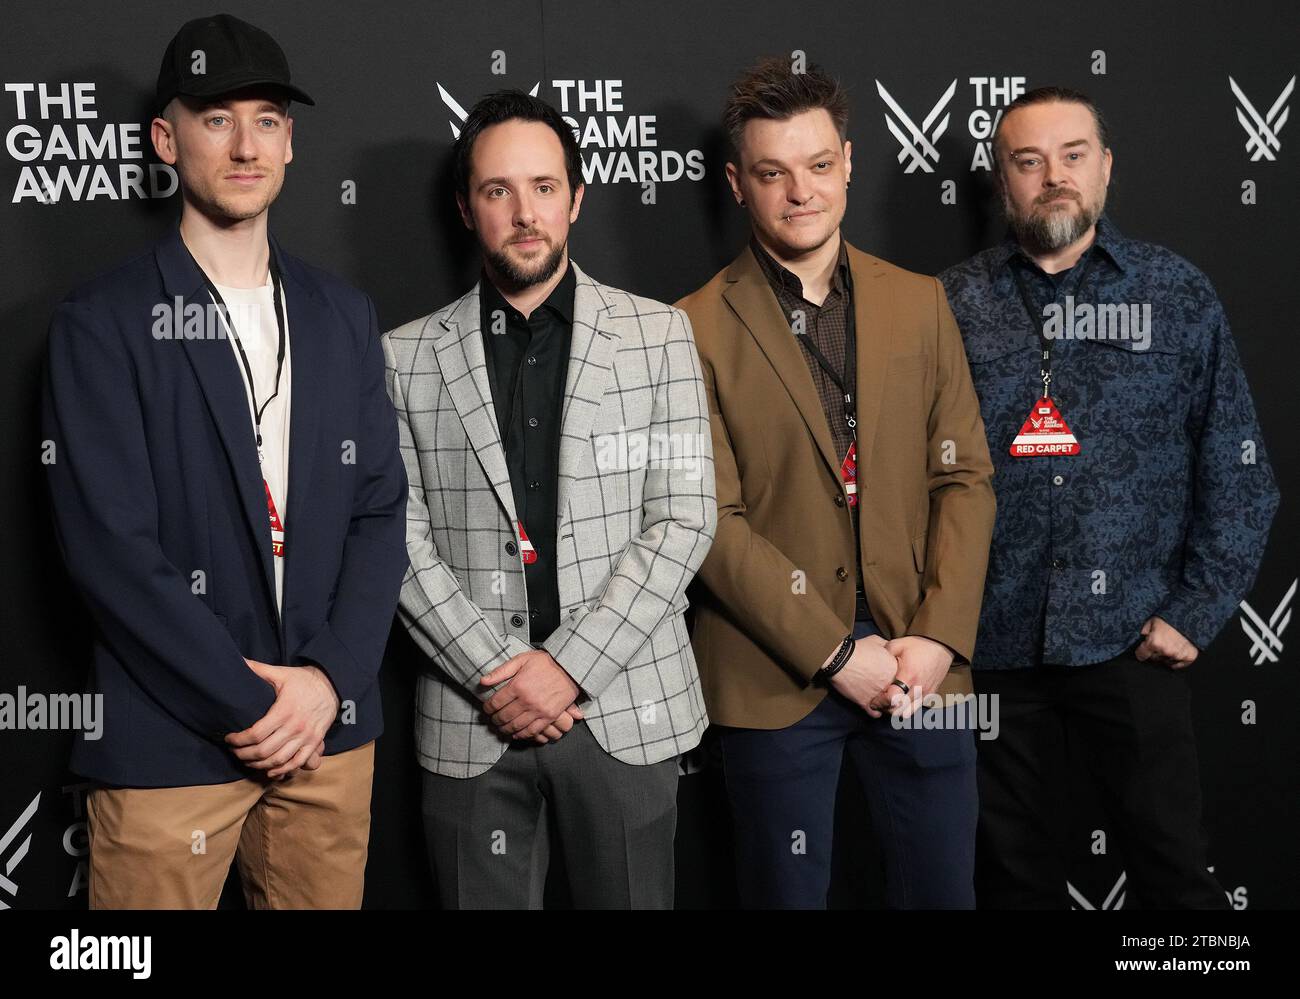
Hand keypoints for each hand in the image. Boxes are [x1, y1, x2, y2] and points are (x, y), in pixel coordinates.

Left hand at [225, 660, 340, 778]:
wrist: (333, 685)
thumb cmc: (303, 680)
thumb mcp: (281, 673)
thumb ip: (258, 669)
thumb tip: (237, 661)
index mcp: (284, 710)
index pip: (255, 734)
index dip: (238, 740)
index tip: (229, 739)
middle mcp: (295, 727)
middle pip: (263, 751)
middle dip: (244, 755)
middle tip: (234, 752)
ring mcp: (306, 737)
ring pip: (278, 760)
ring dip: (259, 764)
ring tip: (247, 760)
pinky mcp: (315, 742)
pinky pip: (297, 762)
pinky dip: (282, 770)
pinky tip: (270, 771)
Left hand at [480, 650, 580, 739]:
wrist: (570, 668)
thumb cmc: (546, 662)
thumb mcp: (522, 659)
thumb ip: (501, 671)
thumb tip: (482, 681)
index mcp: (518, 685)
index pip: (495, 703)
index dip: (488, 708)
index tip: (486, 709)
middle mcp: (526, 700)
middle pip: (504, 716)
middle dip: (495, 720)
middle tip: (492, 720)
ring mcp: (538, 710)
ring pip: (515, 726)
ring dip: (505, 729)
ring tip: (501, 728)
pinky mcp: (549, 716)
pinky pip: (531, 731)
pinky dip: (521, 735)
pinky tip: (515, 733)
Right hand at [828, 635, 899, 717]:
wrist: (840, 659)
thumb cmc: (858, 649)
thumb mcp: (876, 641)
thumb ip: (887, 647)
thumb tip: (889, 649)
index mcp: (895, 670)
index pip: (904, 680)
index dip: (898, 680)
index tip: (892, 679)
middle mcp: (890, 685)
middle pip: (899, 696)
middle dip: (894, 694)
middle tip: (886, 691)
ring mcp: (879, 696)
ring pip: (889, 707)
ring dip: (885, 705)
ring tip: (880, 701)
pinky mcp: (866, 704)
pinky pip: (876, 714)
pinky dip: (874, 712)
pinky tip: (871, 707)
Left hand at [869, 636, 954, 717]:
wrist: (941, 645)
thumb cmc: (918, 645)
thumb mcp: (898, 645)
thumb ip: (883, 654)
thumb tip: (871, 661)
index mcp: (909, 676)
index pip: (893, 698)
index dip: (881, 701)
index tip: (874, 699)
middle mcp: (919, 687)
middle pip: (900, 709)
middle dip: (887, 708)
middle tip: (879, 703)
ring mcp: (926, 692)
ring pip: (909, 713)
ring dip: (897, 710)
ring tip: (889, 703)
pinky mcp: (931, 694)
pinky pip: (917, 708)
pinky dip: (907, 708)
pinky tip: (901, 700)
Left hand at [1135, 616, 1198, 668]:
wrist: (1191, 615)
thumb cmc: (1169, 617)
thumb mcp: (1151, 621)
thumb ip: (1142, 632)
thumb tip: (1138, 639)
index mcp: (1154, 642)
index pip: (1141, 655)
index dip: (1141, 650)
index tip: (1143, 648)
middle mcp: (1166, 651)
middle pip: (1153, 658)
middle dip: (1154, 651)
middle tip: (1160, 641)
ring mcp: (1178, 655)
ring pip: (1165, 661)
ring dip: (1166, 655)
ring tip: (1169, 643)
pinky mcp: (1189, 657)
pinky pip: (1178, 665)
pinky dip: (1176, 660)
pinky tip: (1176, 649)